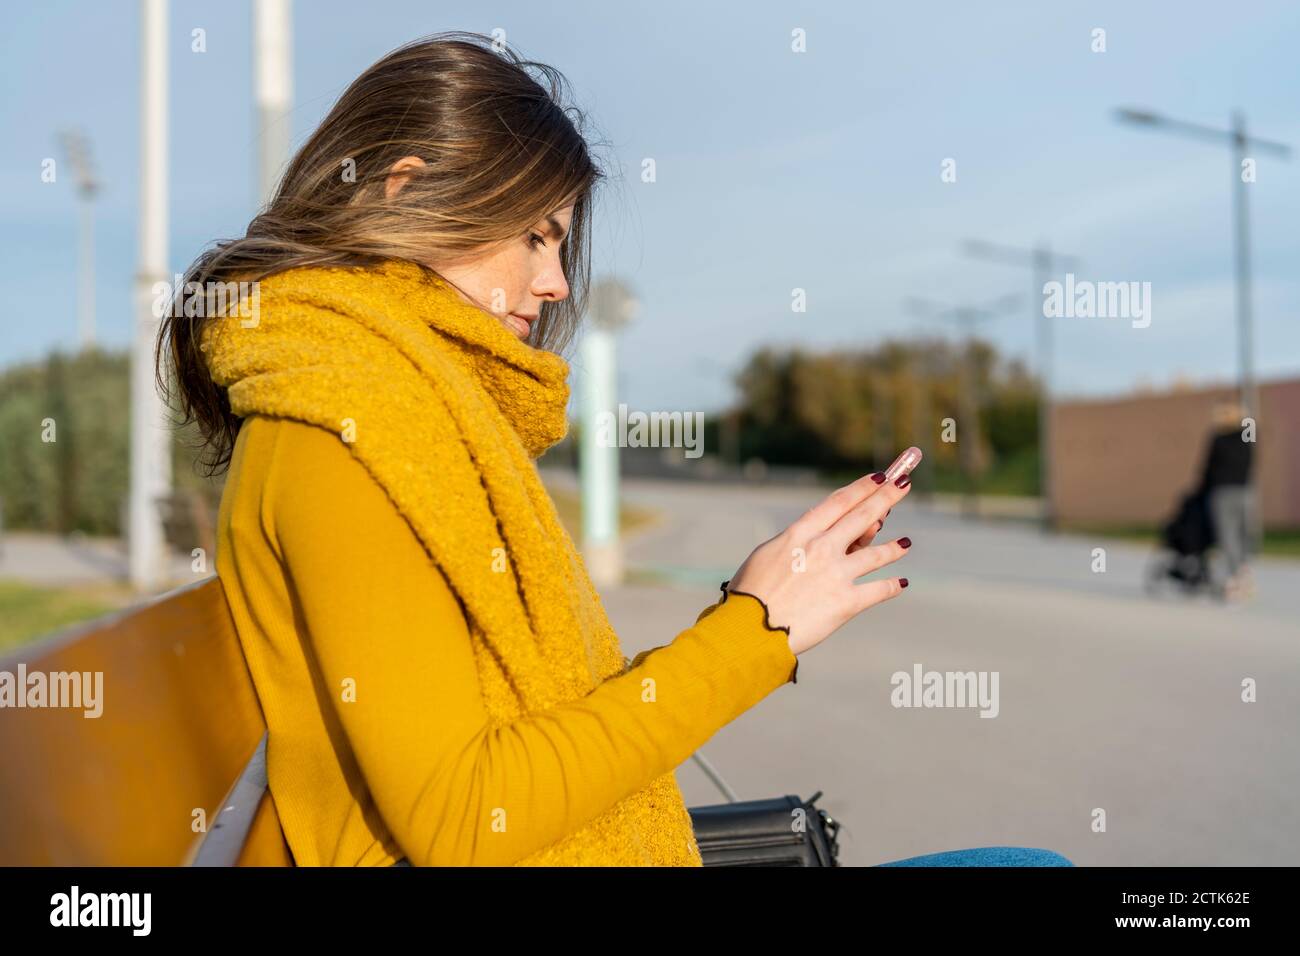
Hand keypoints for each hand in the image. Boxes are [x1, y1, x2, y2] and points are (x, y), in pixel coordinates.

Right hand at [726, 468, 914, 656]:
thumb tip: (816, 534)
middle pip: (863, 516)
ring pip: (876, 554)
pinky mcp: (846, 602)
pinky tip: (901, 583)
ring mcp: (836, 574)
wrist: (750, 628)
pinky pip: (878, 590)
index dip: (862, 487)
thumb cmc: (750, 593)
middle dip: (887, 497)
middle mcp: (822, 548)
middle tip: (904, 484)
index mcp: (800, 534)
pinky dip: (892, 586)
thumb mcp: (767, 555)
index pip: (839, 502)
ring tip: (906, 544)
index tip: (880, 476)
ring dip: (894, 548)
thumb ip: (795, 542)